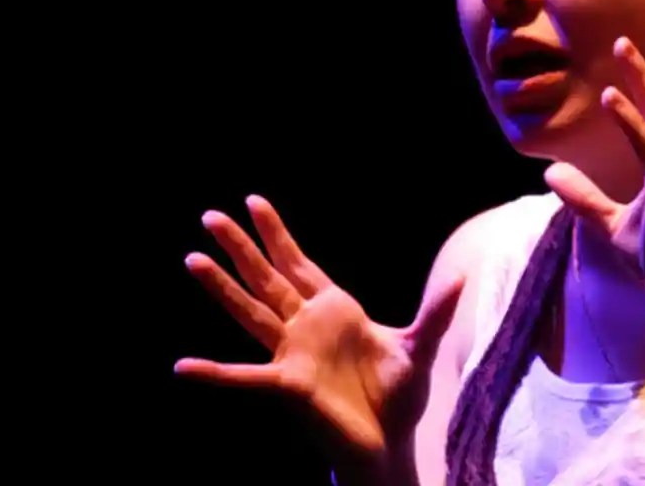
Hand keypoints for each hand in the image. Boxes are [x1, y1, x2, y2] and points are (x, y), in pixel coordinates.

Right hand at [175, 195, 462, 469]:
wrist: (390, 442)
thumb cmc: (399, 396)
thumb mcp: (420, 345)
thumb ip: (436, 310)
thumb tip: (462, 277)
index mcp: (335, 309)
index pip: (298, 263)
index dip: (276, 234)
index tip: (254, 201)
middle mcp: (307, 326)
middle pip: (267, 277)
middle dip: (242, 246)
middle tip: (211, 215)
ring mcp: (293, 354)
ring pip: (250, 312)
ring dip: (222, 288)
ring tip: (192, 259)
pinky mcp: (288, 384)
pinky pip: (244, 377)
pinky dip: (214, 373)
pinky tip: (182, 366)